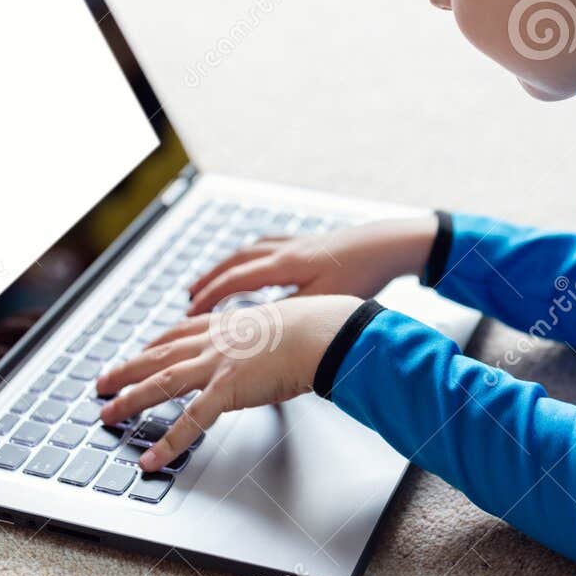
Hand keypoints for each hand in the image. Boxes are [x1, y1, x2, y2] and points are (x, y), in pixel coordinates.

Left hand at [94, 294, 363, 471]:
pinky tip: (150, 460)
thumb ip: (273, 337)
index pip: (182, 331)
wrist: (326, 332)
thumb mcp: (286, 324)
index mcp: (230, 323)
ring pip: (160, 383)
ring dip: (128, 399)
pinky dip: (167, 443)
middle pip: (158, 354)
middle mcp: (216, 340)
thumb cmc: (318, 327)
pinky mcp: (227, 389)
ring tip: (105, 415)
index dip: (156, 343)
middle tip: (102, 382)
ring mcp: (217, 364)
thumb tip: (283, 346)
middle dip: (126, 369)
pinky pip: (190, 422)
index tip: (142, 349)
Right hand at [186, 214, 437, 314]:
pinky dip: (250, 256)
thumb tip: (258, 331)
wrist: (387, 245)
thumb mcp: (324, 301)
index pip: (234, 280)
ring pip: (248, 252)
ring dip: (225, 267)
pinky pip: (266, 247)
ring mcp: (295, 244)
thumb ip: (290, 316)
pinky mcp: (307, 244)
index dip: (209, 297)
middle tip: (187, 298)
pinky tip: (250, 263)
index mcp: (285, 265)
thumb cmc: (361, 274)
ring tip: (210, 281)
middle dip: (208, 281)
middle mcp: (284, 251)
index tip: (189, 311)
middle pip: (234, 263)